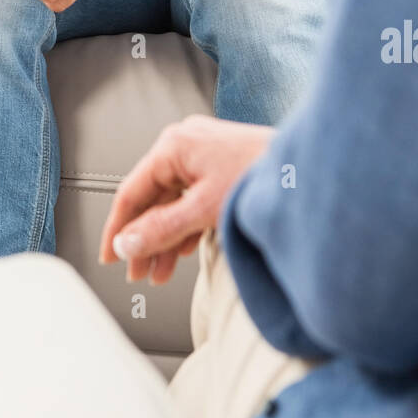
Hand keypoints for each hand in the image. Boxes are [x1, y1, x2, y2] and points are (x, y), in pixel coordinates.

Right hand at [99, 115, 275, 284]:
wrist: (308, 169)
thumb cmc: (261, 175)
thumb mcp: (203, 209)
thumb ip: (160, 229)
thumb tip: (127, 243)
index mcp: (174, 146)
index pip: (131, 191)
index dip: (117, 229)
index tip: (109, 256)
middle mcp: (186, 144)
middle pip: (152, 199)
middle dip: (144, 239)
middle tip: (137, 272)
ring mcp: (204, 153)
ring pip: (172, 202)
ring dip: (164, 238)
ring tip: (160, 272)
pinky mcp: (221, 165)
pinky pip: (191, 198)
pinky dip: (185, 226)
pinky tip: (183, 251)